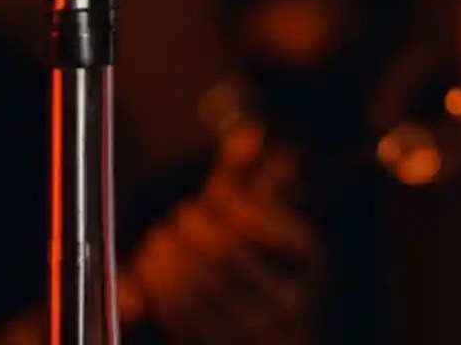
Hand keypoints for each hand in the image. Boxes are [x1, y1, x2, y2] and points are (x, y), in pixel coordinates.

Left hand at [123, 123, 320, 344]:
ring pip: (200, 284)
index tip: (215, 192)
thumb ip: (246, 173)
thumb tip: (250, 135)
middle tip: (181, 214)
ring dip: (168, 254)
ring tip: (161, 238)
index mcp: (308, 261)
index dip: (237, 205)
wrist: (243, 325)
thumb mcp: (249, 211)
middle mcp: (290, 302)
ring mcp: (255, 332)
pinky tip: (152, 268)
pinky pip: (180, 314)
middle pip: (228, 253)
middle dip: (193, 226)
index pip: (277, 228)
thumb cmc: (244, 255)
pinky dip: (159, 287)